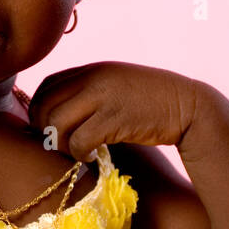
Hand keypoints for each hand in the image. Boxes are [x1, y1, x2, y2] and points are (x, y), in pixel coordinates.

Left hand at [27, 61, 202, 159]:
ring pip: (57, 124)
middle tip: (60, 147)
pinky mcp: (115, 119)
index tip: (49, 131)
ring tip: (77, 153)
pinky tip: (92, 158)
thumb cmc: (150, 103)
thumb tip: (55, 117)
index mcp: (91, 70)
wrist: (189, 107)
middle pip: (45, 106)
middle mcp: (93, 79)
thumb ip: (88, 94)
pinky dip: (80, 154)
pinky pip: (79, 140)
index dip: (39, 112)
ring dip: (61, 145)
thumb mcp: (115, 88)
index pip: (46, 87)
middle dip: (45, 132)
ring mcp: (103, 98)